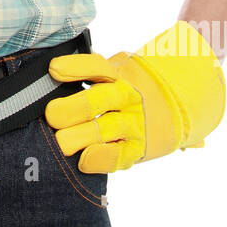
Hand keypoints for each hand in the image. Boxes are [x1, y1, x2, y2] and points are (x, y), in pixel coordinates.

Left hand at [44, 21, 225, 173]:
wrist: (174, 109)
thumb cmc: (128, 90)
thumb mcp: (116, 72)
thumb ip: (90, 71)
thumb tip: (54, 70)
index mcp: (119, 74)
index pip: (96, 66)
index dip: (75, 67)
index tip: (54, 69)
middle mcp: (127, 97)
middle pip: (97, 100)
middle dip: (72, 108)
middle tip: (52, 115)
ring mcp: (134, 124)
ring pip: (105, 129)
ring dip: (80, 136)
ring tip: (60, 142)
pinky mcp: (137, 149)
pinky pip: (118, 156)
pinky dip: (100, 159)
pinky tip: (84, 160)